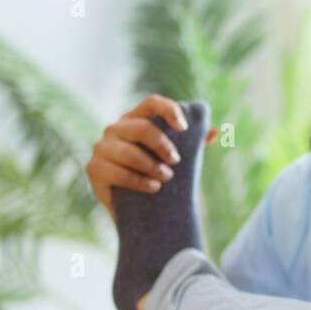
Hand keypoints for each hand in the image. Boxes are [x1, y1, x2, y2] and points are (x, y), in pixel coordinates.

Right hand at [85, 94, 219, 220]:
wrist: (131, 206)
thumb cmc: (155, 174)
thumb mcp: (174, 158)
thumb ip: (193, 144)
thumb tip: (216, 132)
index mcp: (136, 119)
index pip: (151, 103)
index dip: (168, 110)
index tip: (184, 128)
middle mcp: (116, 129)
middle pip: (140, 127)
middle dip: (161, 144)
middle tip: (176, 161)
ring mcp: (102, 148)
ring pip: (128, 152)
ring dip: (150, 166)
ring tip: (166, 178)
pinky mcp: (94, 168)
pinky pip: (115, 172)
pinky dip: (136, 181)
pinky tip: (152, 188)